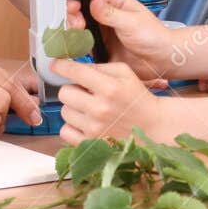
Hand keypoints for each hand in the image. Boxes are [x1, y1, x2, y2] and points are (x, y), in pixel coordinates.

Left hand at [55, 59, 178, 143]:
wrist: (152, 127)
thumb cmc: (136, 97)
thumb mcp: (124, 73)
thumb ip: (99, 67)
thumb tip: (71, 66)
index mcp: (109, 87)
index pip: (74, 72)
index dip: (60, 66)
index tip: (56, 65)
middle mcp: (100, 108)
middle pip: (64, 93)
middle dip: (72, 90)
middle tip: (84, 92)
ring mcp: (94, 128)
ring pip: (64, 112)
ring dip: (73, 108)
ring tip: (89, 109)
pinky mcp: (91, 143)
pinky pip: (64, 131)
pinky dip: (72, 126)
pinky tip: (85, 123)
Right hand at [65, 0, 177, 80]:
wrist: (161, 61)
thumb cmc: (154, 37)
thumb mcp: (132, 22)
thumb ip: (110, 13)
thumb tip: (93, 1)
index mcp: (115, 3)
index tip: (74, 6)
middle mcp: (106, 16)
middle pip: (81, 11)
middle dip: (75, 15)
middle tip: (79, 23)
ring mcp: (103, 32)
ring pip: (80, 28)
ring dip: (75, 30)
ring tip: (79, 33)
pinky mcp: (101, 48)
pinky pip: (84, 45)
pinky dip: (79, 45)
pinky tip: (79, 47)